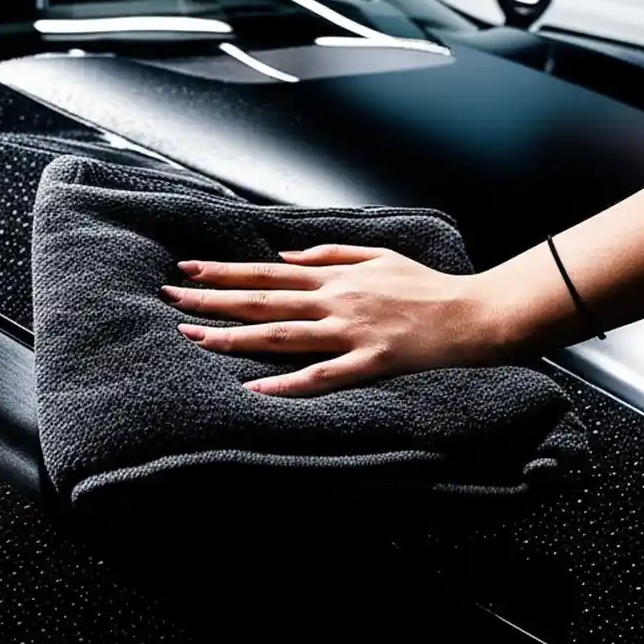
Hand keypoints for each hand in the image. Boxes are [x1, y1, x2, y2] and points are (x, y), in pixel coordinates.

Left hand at [161, 245, 500, 395]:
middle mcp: (335, 302)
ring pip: (281, 337)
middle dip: (213, 300)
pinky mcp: (370, 364)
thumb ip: (330, 254)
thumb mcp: (377, 255)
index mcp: (335, 277)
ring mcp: (350, 334)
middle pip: (262, 302)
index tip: (188, 270)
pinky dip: (287, 384)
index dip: (225, 272)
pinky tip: (255, 389)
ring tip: (195, 338)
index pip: (267, 274)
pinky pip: (322, 377)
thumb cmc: (426, 286)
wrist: (471, 315)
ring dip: (234, 338)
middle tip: (172, 300)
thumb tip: (285, 257)